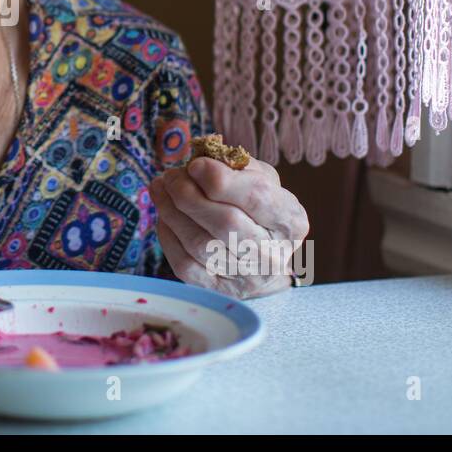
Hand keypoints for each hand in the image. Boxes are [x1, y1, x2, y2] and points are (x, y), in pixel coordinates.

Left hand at [148, 155, 309, 298]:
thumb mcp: (261, 181)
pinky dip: (168, 234)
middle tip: (171, 176)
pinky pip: (184, 263)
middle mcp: (272, 255)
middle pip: (225, 223)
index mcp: (290, 221)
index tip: (195, 165)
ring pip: (199, 243)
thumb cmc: (258, 211)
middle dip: (189, 194)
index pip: (256, 197)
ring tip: (161, 188)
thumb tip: (199, 162)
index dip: (219, 178)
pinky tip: (165, 214)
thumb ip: (236, 167)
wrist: (262, 262)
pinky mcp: (217, 290)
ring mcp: (245, 278)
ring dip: (171, 210)